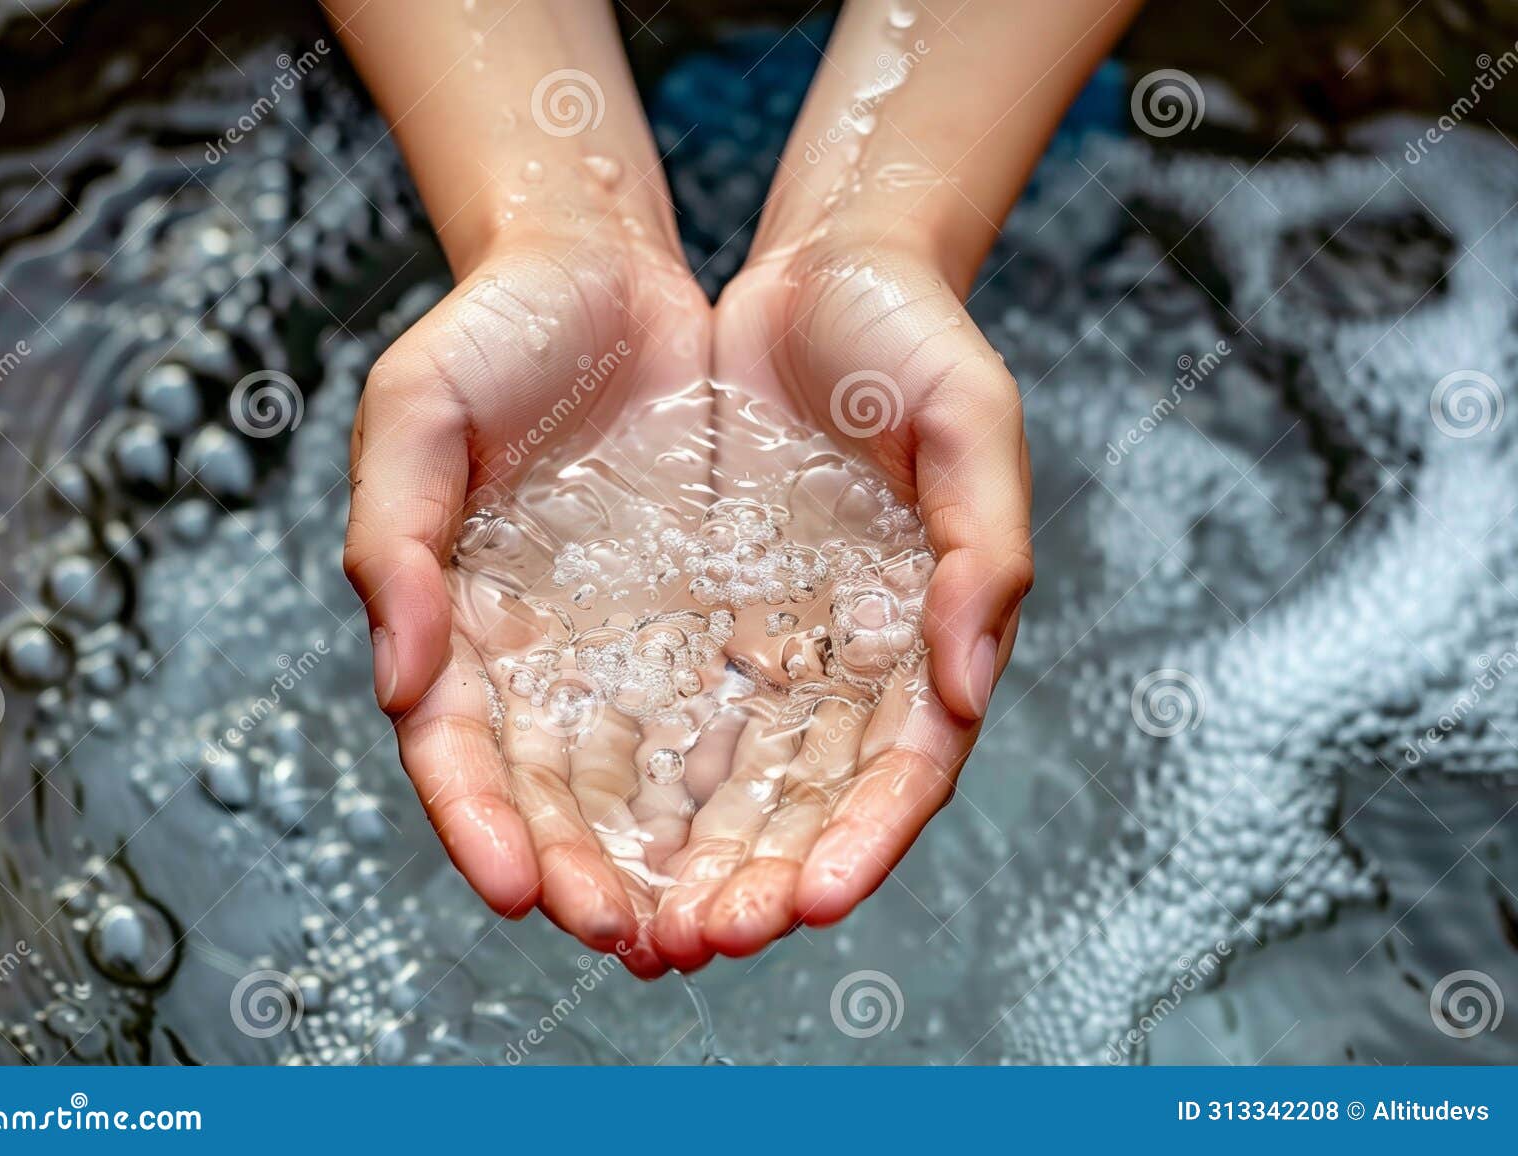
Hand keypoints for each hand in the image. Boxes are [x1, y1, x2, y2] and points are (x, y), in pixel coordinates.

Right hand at [344, 227, 708, 976]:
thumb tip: (399, 684)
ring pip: (656, 784)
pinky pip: (739, 718)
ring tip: (725, 922)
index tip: (522, 890)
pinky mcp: (716, 619)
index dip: (483, 827)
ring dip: (686, 862)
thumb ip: (394, 541)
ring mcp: (633, 645)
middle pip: (564, 800)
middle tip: (647, 942)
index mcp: (459, 623)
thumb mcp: (418, 412)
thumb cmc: (497, 330)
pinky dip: (753, 785)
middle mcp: (546, 658)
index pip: (461, 754)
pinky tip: (780, 838)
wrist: (608, 266)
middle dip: (600, 878)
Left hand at [644, 236, 1032, 969]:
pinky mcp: (690, 611)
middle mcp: (841, 657)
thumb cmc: (908, 333)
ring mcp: (763, 639)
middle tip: (693, 940)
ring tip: (627, 919)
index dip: (859, 843)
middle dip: (751, 878)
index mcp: (922, 631)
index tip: (808, 901)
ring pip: (718, 778)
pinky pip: (650, 706)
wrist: (813, 268)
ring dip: (677, 855)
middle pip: (798, 801)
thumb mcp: (971, 417)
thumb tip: (969, 686)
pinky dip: (625, 774)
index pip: (898, 769)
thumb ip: (981, 550)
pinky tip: (587, 828)